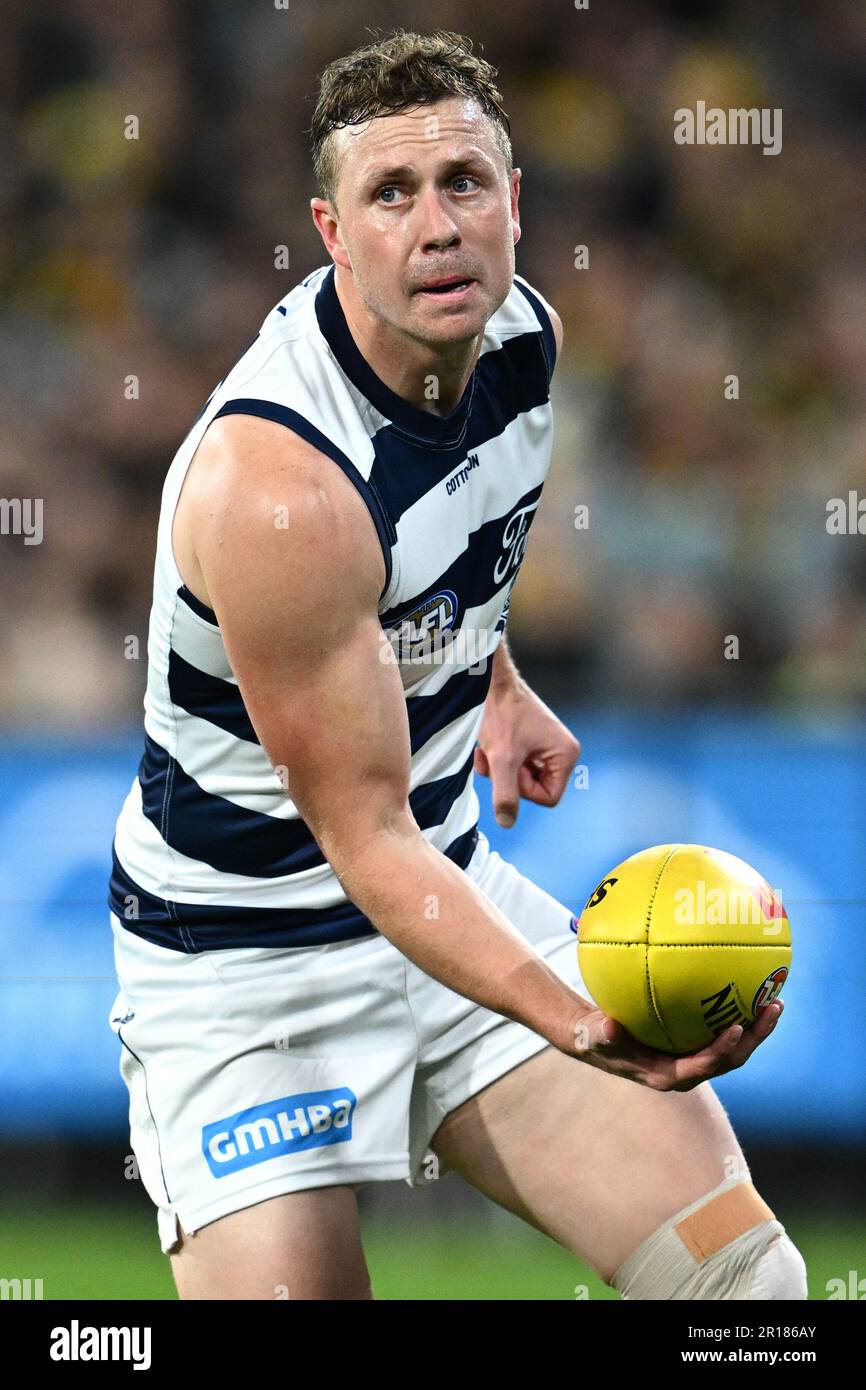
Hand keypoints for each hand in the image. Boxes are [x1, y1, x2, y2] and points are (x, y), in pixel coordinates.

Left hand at [474, 677, 580, 827]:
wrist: (490, 682)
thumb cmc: (500, 714)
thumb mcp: (502, 759)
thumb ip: (505, 794)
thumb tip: (508, 823)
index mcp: (566, 755)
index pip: (548, 798)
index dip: (524, 790)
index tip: (509, 770)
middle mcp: (562, 752)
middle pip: (534, 789)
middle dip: (509, 778)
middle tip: (496, 758)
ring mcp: (546, 746)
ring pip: (520, 778)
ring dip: (499, 769)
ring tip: (488, 749)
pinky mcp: (531, 742)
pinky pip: (515, 765)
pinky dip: (498, 760)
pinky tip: (487, 745)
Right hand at [568, 999, 784, 1091]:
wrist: (597, 1038)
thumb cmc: (595, 1037)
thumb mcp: (592, 1036)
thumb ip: (600, 1034)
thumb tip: (609, 1027)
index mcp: (667, 1076)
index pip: (702, 1066)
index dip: (722, 1050)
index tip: (736, 1026)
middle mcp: (687, 1071)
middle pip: (730, 1059)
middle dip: (754, 1037)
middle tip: (772, 1007)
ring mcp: (694, 1059)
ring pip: (734, 1048)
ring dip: (757, 1028)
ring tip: (775, 1001)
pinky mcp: (696, 1046)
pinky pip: (724, 1032)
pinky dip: (742, 1015)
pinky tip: (751, 990)